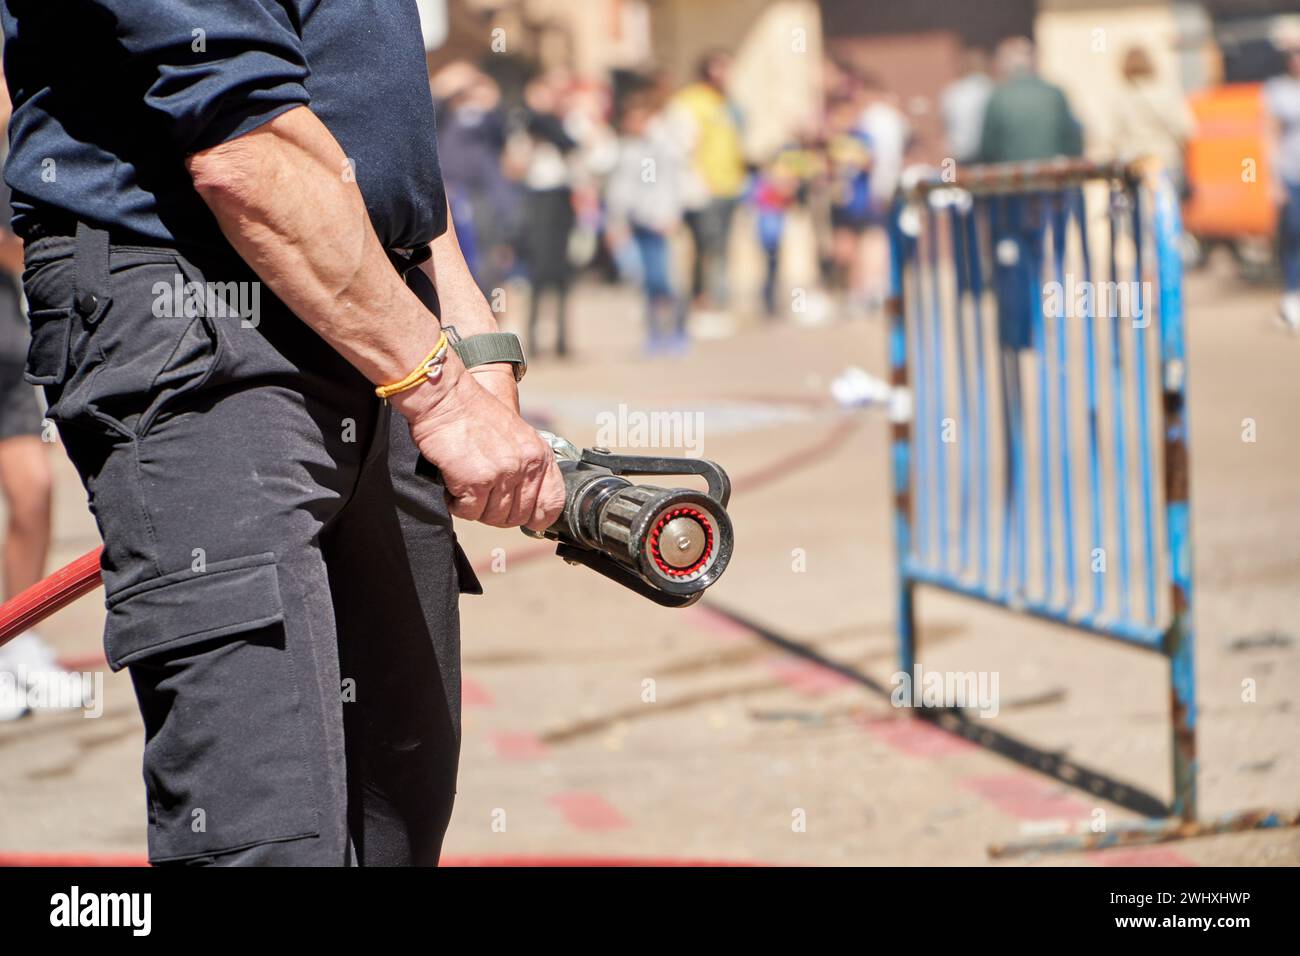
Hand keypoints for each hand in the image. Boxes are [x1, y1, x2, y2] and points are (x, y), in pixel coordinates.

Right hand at [393, 367, 563, 530]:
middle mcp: (527, 465)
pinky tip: (453, 484)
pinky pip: (469, 511)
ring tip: (465, 484)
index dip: (536, 518)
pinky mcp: (477, 481)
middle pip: (517, 517)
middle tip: (480, 495)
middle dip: (496, 513)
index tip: (522, 517)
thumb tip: (528, 505)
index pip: (553, 504)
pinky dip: (457, 503)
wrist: (446, 399)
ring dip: (475, 507)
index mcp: (540, 455)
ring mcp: (503, 474)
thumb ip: (526, 467)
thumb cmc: (474, 416)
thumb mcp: (516, 437)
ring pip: (492, 517)